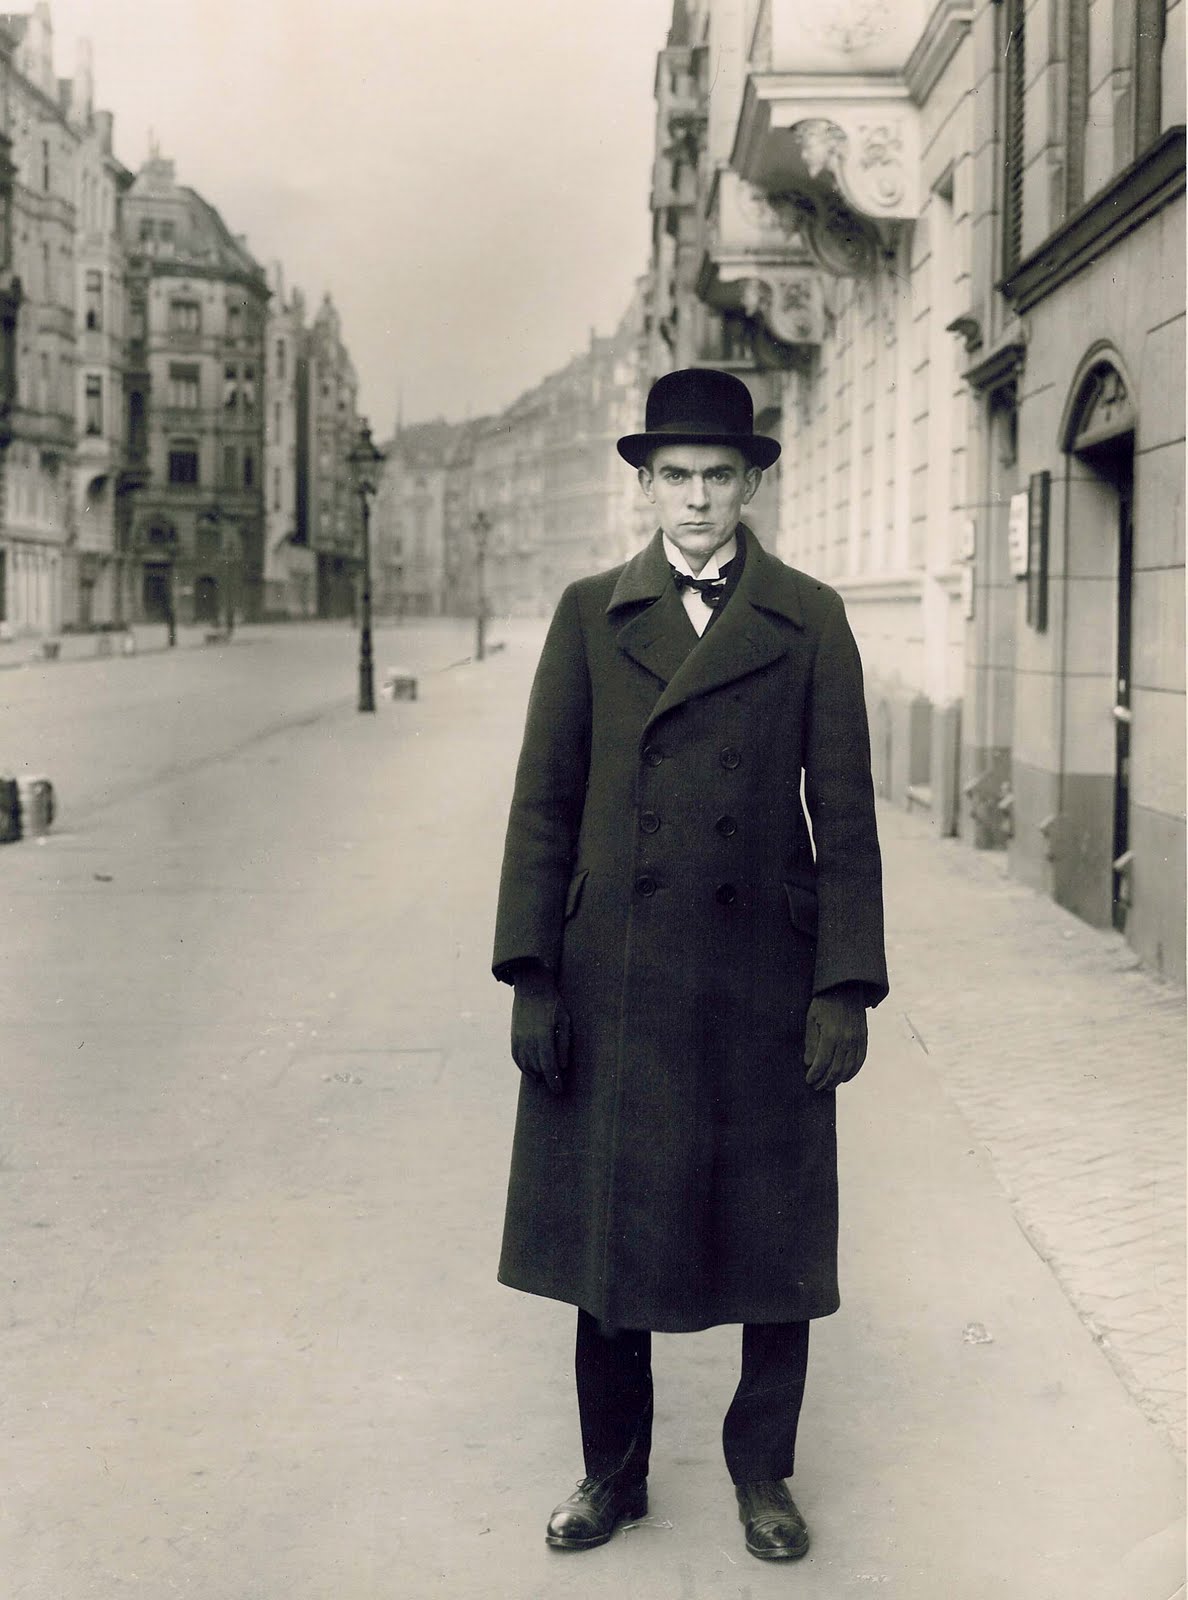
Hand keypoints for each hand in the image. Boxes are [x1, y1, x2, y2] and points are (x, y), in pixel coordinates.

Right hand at [510, 966, 570, 1095]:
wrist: (531, 988)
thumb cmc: (553, 1004)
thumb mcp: (564, 1021)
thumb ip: (564, 1044)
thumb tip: (563, 1066)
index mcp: (543, 1037)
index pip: (548, 1066)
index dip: (554, 1080)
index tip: (559, 1090)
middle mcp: (529, 1040)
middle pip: (537, 1068)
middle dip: (547, 1078)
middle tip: (556, 1083)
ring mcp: (519, 1039)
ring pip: (526, 1065)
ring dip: (535, 1074)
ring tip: (544, 1077)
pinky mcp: (513, 1037)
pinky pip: (517, 1058)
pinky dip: (524, 1067)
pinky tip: (532, 1071)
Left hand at [804, 983, 867, 1090]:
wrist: (846, 987)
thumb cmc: (824, 1002)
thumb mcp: (811, 1018)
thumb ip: (811, 1042)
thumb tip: (809, 1063)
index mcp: (830, 1034)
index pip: (822, 1062)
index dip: (815, 1074)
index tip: (808, 1080)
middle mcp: (846, 1039)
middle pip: (836, 1069)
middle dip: (825, 1081)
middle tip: (817, 1087)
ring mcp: (857, 1039)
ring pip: (849, 1067)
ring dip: (838, 1080)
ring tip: (829, 1086)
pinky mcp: (864, 1037)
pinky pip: (860, 1059)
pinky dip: (853, 1071)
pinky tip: (845, 1078)